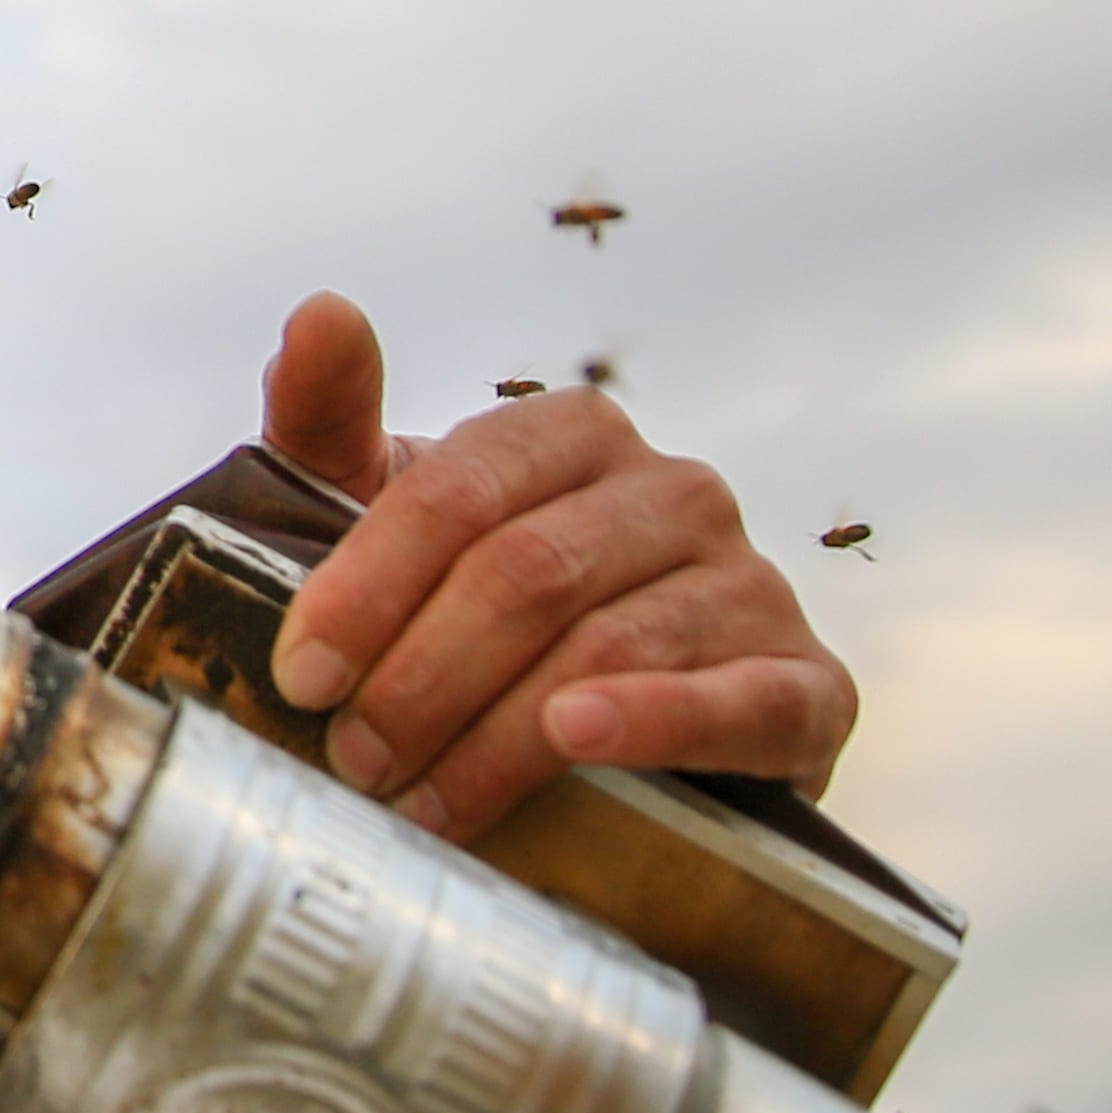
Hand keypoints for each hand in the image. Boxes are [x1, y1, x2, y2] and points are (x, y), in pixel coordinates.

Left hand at [256, 291, 855, 841]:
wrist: (611, 742)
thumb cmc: (460, 607)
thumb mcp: (374, 512)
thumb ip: (332, 420)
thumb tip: (322, 310)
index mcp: (574, 433)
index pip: (456, 495)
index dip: (367, 587)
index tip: (301, 675)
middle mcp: (677, 491)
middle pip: (527, 573)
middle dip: (422, 676)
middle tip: (354, 758)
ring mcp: (753, 584)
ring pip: (608, 646)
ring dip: (498, 735)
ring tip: (421, 802)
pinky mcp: (810, 688)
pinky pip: (741, 702)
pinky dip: (655, 720)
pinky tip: (576, 738)